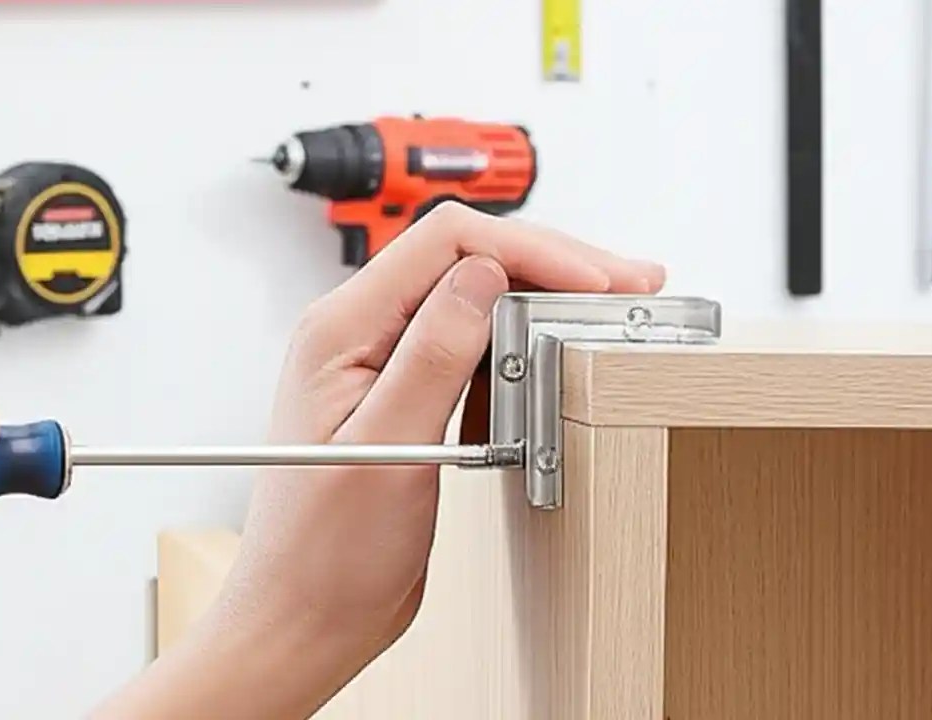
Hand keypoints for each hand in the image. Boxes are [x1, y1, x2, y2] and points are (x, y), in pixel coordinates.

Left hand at [94, 202, 664, 718]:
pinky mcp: (407, 394)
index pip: (444, 243)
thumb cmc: (323, 553)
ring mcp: (383, 362)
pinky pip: (469, 340)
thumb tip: (483, 276)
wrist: (306, 616)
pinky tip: (559, 341)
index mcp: (339, 330)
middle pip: (463, 258)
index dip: (529, 249)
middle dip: (549, 262)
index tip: (593, 280)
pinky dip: (523, 334)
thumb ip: (433, 355)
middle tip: (625, 283)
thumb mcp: (386, 450)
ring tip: (607, 302)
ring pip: (472, 294)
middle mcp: (358, 334)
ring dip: (542, 292)